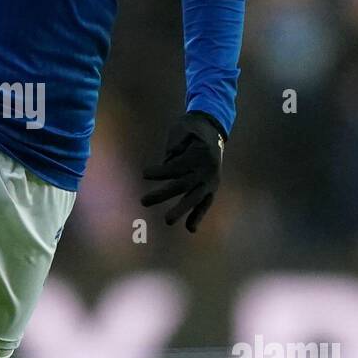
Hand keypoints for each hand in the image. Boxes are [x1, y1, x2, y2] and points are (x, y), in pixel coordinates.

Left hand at [141, 111, 224, 232]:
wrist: (214, 129)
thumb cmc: (192, 129)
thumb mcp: (184, 128)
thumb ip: (177, 144)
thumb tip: (169, 160)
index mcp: (200, 154)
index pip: (177, 166)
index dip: (161, 171)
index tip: (144, 174)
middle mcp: (207, 170)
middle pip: (184, 185)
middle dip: (163, 194)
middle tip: (143, 201)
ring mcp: (211, 181)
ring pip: (195, 198)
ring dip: (181, 210)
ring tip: (167, 221)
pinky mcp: (211, 188)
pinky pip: (205, 203)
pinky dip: (198, 215)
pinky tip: (190, 229)